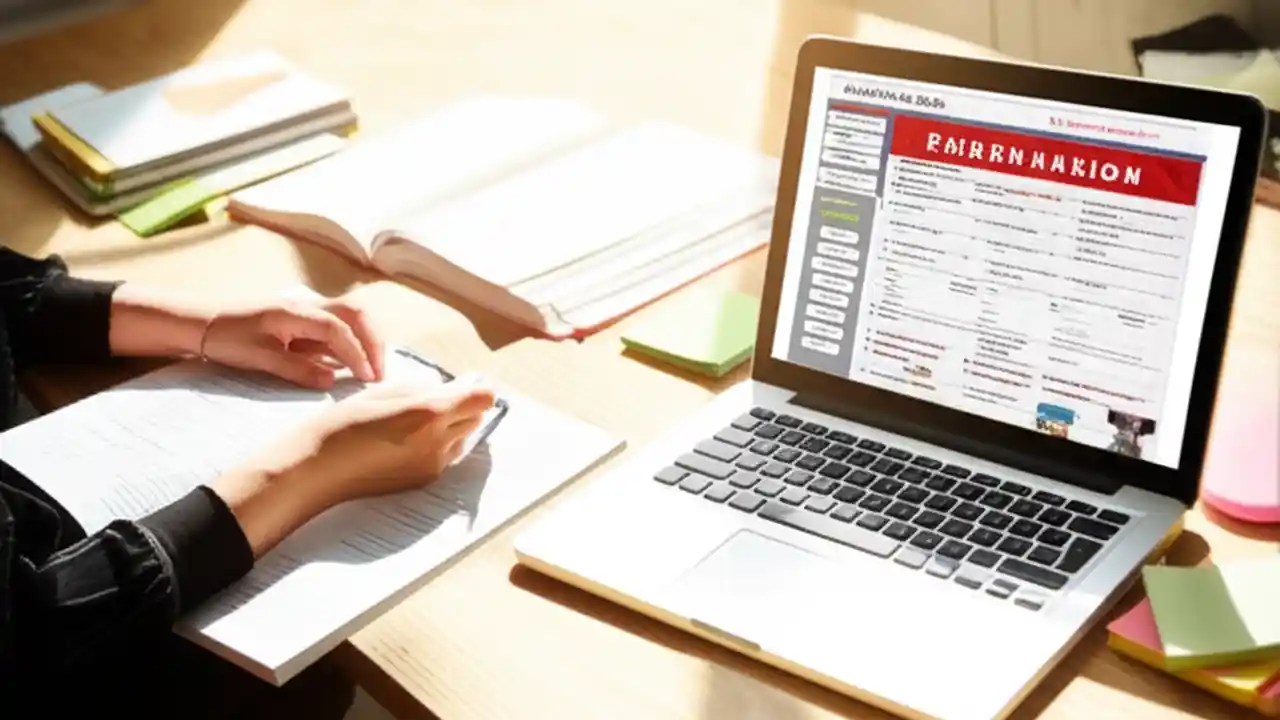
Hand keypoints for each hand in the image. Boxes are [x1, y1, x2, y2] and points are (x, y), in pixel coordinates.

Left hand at [110, 284, 383, 387]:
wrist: (203, 321)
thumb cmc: (229, 338)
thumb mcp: (261, 358)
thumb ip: (297, 368)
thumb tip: (332, 381)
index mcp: (297, 312)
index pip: (340, 330)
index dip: (358, 354)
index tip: (368, 380)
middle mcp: (308, 305)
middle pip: (356, 314)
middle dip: (374, 341)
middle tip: (380, 373)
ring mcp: (307, 309)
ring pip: (351, 316)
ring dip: (367, 338)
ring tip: (373, 368)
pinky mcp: (304, 319)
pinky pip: (338, 324)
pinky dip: (354, 340)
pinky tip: (353, 362)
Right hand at [211, 376, 495, 556]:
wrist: (320, 467)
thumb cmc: (346, 420)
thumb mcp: (386, 390)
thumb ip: (427, 388)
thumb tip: (456, 387)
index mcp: (429, 413)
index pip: (482, 399)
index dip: (475, 389)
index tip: (465, 384)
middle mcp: (438, 441)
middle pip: (475, 418)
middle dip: (464, 406)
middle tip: (437, 398)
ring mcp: (433, 464)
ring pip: (462, 439)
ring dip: (452, 426)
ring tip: (416, 421)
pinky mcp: (424, 481)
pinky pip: (446, 457)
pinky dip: (438, 445)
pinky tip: (407, 441)